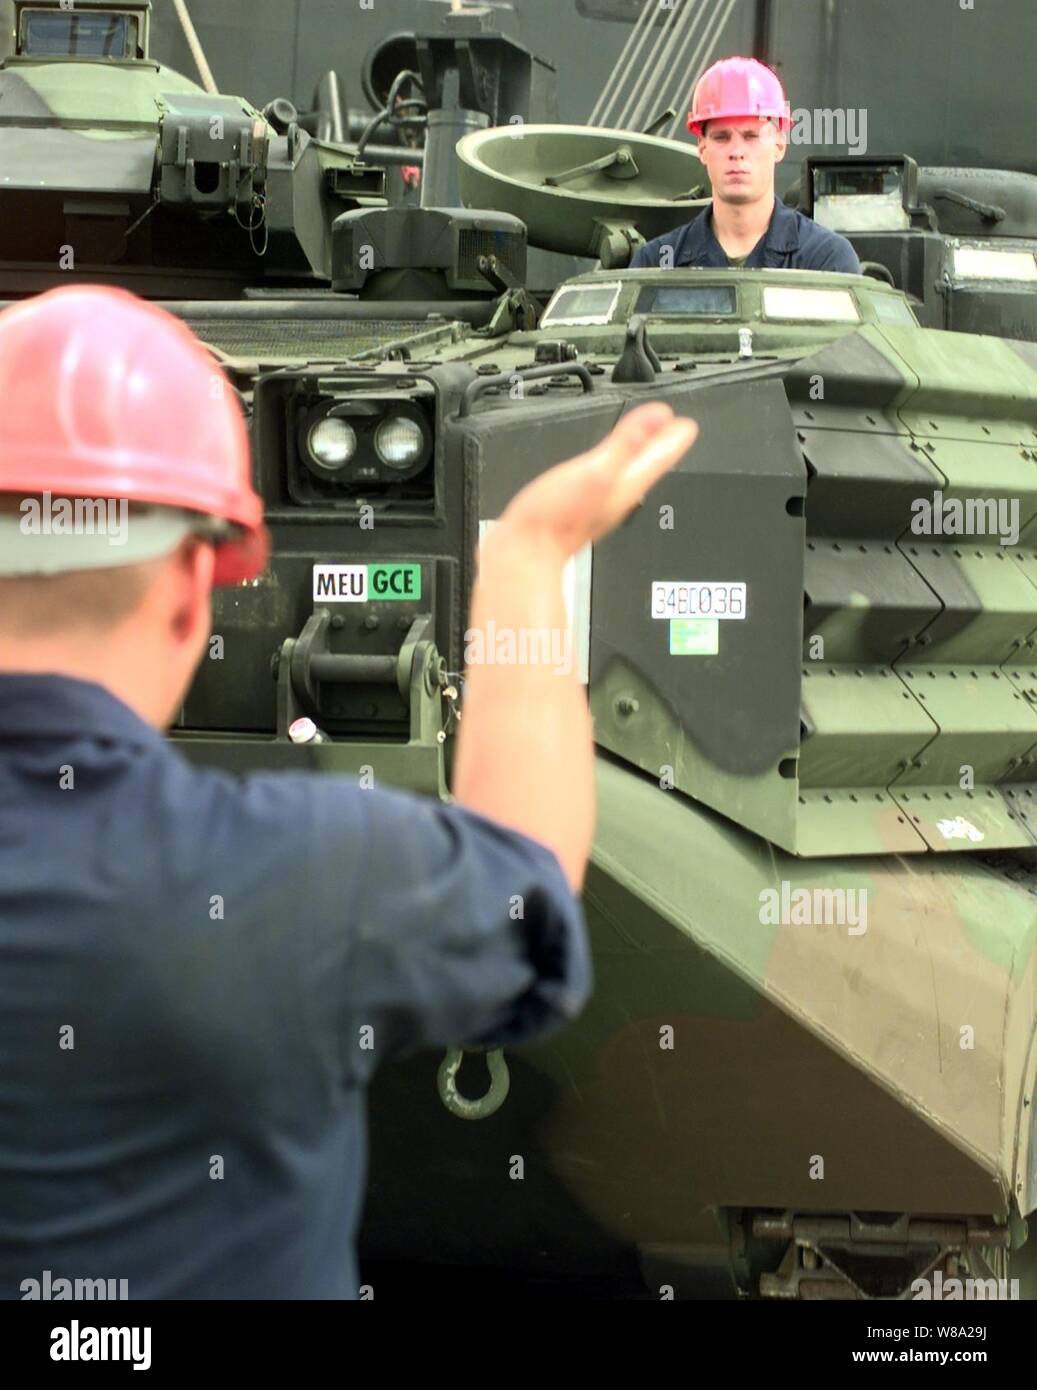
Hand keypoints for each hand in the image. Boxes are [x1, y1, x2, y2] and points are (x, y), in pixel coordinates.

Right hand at [494, 402, 696, 562]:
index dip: (674, 438)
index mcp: (626, 484)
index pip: (660, 457)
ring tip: (647, 443)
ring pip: (627, 474)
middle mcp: (617, 496)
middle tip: (674, 429)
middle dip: (660, 445)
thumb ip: (627, 442)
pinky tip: (604, 469)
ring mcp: (598, 504)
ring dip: (639, 456)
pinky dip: (612, 467)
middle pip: (647, 465)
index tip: (687, 424)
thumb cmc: (557, 519)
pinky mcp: (579, 507)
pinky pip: (604, 481)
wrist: (525, 553)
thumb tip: (660, 417)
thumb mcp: (595, 470)